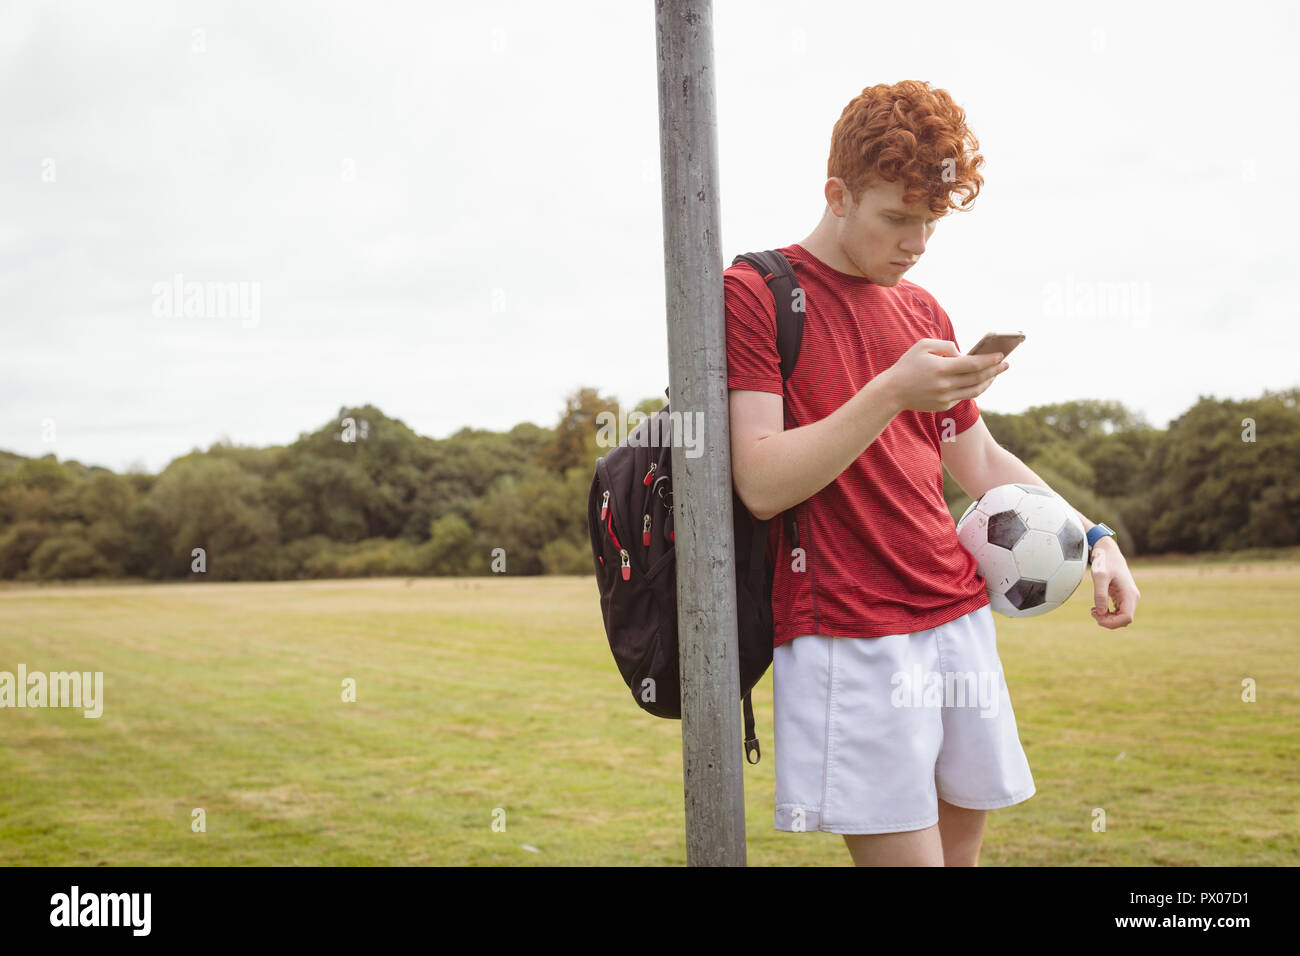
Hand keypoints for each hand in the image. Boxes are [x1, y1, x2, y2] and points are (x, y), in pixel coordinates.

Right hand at [882, 338, 1007, 412]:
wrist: (892, 392)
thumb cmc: (908, 365)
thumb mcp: (923, 346)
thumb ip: (946, 345)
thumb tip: (963, 353)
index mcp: (942, 368)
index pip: (973, 364)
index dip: (990, 360)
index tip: (1002, 355)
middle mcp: (946, 385)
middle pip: (978, 378)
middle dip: (994, 370)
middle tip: (1005, 364)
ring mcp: (945, 398)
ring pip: (975, 391)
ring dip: (988, 382)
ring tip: (995, 374)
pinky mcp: (943, 406)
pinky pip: (963, 396)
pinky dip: (974, 388)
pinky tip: (979, 382)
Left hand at [1088, 538, 1139, 627]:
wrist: (1108, 552)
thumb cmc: (1104, 561)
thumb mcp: (1099, 576)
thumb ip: (1100, 594)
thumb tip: (1101, 612)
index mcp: (1129, 594)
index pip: (1127, 618)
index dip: (1112, 623)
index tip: (1097, 617)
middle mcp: (1132, 597)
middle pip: (1124, 620)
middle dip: (1108, 621)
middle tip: (1092, 612)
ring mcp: (1128, 597)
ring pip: (1121, 617)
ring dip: (1107, 618)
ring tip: (1093, 610)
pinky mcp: (1122, 597)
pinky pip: (1118, 612)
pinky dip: (1108, 613)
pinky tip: (1097, 608)